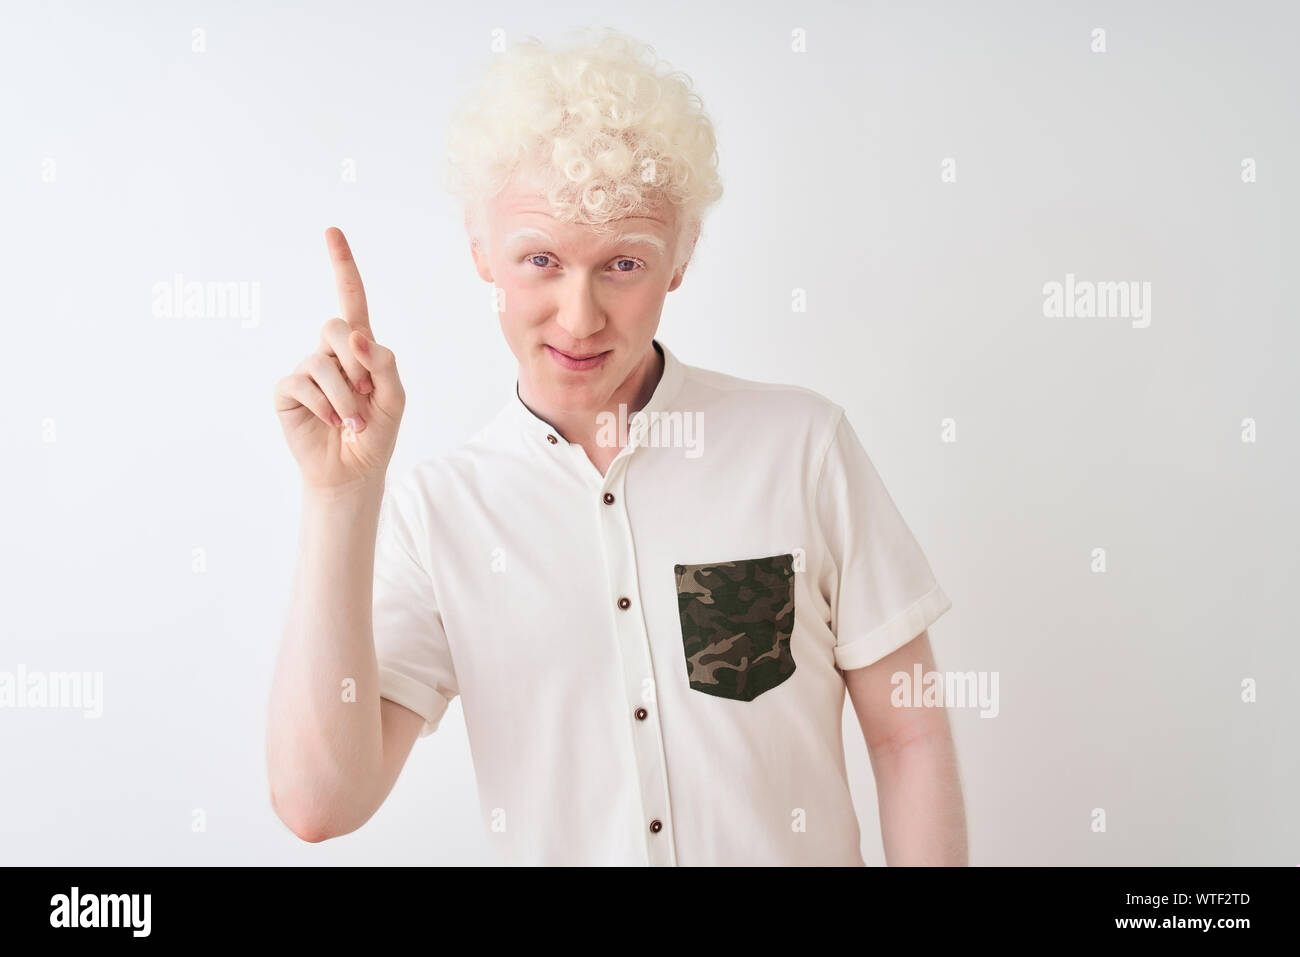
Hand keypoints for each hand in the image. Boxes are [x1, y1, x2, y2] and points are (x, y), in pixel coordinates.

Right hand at [273, 227, 405, 493]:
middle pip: (336, 327)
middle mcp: (330, 353)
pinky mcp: (288, 391)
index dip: (342, 266)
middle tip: (366, 396)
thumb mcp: (394, 398)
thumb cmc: (375, 432)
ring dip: (346, 399)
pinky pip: (304, 385)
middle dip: (355, 362)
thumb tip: (357, 337)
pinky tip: (332, 424)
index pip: (351, 300)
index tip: (332, 232)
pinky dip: (325, 408)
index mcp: (359, 348)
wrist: (353, 471)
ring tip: (351, 423)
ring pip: (323, 364)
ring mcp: (306, 369)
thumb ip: (384, 364)